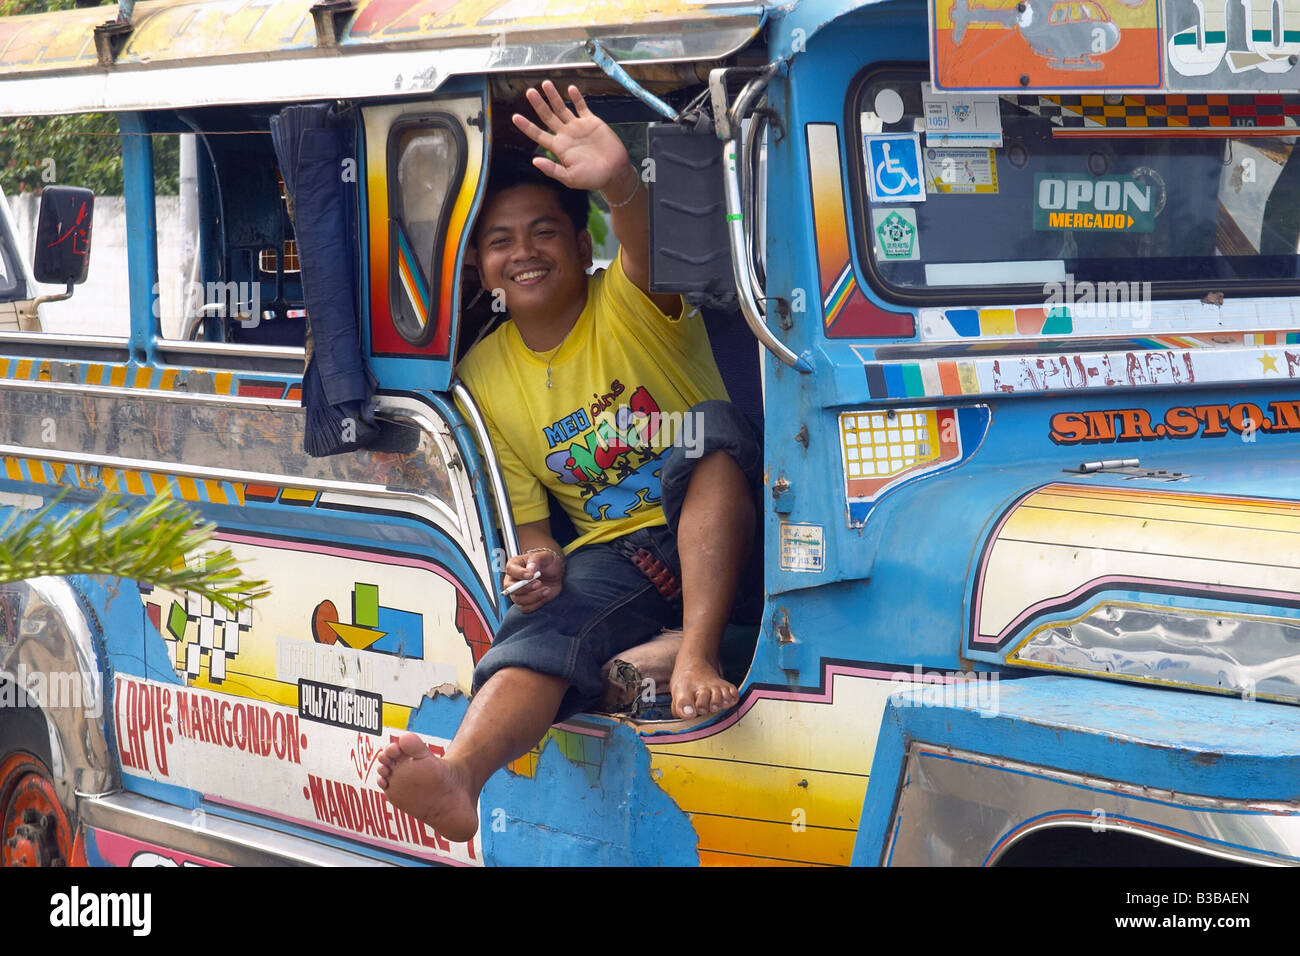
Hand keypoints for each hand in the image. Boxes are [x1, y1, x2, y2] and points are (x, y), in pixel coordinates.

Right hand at [503, 549, 563, 611]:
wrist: (554, 573)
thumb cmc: (547, 562)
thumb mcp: (544, 556)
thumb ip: (536, 559)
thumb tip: (530, 569)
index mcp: (514, 565)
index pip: (510, 570)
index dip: (519, 574)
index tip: (531, 575)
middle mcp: (512, 580)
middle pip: (511, 588)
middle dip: (526, 588)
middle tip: (539, 583)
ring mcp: (518, 592)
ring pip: (519, 600)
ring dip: (534, 596)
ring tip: (546, 589)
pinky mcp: (525, 602)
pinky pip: (525, 608)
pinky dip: (536, 604)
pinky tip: (545, 595)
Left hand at [513, 81, 631, 194]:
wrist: (615, 171)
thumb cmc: (593, 178)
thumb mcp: (570, 178)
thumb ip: (553, 170)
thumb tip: (535, 161)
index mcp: (559, 148)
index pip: (539, 135)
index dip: (527, 126)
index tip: (515, 117)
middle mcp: (566, 135)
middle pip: (548, 117)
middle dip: (538, 104)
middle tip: (529, 92)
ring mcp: (578, 127)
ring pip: (562, 108)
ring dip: (553, 97)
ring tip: (545, 84)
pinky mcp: (591, 122)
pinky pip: (582, 107)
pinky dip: (577, 98)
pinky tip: (570, 89)